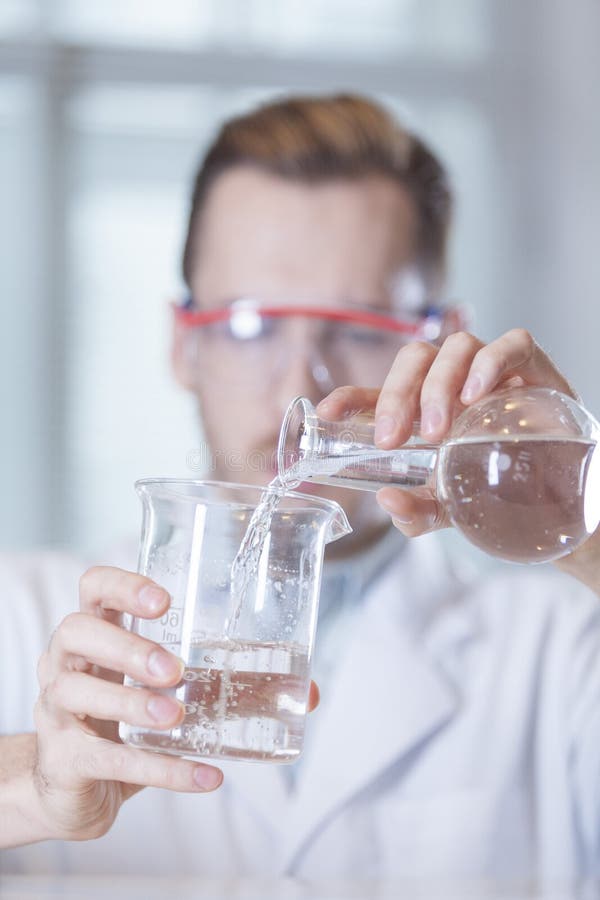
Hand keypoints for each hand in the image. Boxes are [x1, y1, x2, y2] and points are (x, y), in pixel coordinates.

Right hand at [32, 566, 319, 840]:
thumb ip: (234, 686)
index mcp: (95, 633)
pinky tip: (204, 776)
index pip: (93, 587)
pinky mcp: (62, 761)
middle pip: (76, 631)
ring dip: (132, 702)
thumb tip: (308, 692)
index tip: (166, 602)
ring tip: (177, 714)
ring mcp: (56, 711)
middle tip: (175, 668)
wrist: (78, 792)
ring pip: (77, 690)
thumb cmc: (126, 723)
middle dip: (127, 646)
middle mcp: (64, 662)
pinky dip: (161, 769)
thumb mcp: (168, 694)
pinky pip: (106, 760)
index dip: (123, 586)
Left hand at [317, 328, 577, 537]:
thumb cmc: (496, 487)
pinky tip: (477, 397)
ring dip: (438, 385)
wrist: (559, 495)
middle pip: (414, 359)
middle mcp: (451, 382)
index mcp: (422, 410)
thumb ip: (418, 511)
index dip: (350, 397)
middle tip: (393, 439)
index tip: (327, 413)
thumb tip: (388, 502)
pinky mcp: (531, 365)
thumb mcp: (449, 507)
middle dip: (396, 396)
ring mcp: (490, 370)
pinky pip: (510, 343)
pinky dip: (490, 364)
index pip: (378, 391)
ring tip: (437, 432)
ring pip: (455, 346)